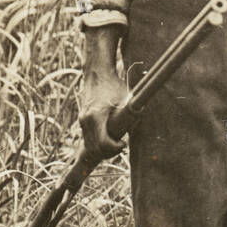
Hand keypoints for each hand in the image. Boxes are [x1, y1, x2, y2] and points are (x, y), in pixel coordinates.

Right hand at [79, 25, 127, 156]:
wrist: (97, 74)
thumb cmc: (113, 85)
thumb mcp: (126, 98)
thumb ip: (133, 112)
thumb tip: (145, 124)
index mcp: (96, 116)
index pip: (103, 143)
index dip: (114, 149)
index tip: (124, 144)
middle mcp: (86, 121)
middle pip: (95, 149)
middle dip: (109, 152)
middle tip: (122, 146)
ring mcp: (82, 121)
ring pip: (89, 146)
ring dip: (102, 150)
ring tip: (117, 145)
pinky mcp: (82, 121)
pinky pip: (87, 140)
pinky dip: (97, 144)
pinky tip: (109, 140)